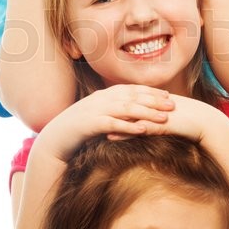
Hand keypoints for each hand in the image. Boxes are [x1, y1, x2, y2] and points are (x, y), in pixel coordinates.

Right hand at [35, 85, 174, 161]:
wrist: (55, 138)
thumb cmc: (78, 130)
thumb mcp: (97, 116)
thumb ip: (113, 111)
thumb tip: (132, 112)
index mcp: (103, 95)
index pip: (131, 90)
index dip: (150, 92)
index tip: (168, 96)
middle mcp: (101, 99)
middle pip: (132, 97)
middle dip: (154, 100)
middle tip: (173, 105)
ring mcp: (95, 110)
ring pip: (126, 109)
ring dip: (147, 113)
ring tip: (164, 118)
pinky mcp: (90, 125)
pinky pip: (113, 124)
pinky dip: (128, 126)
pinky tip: (143, 130)